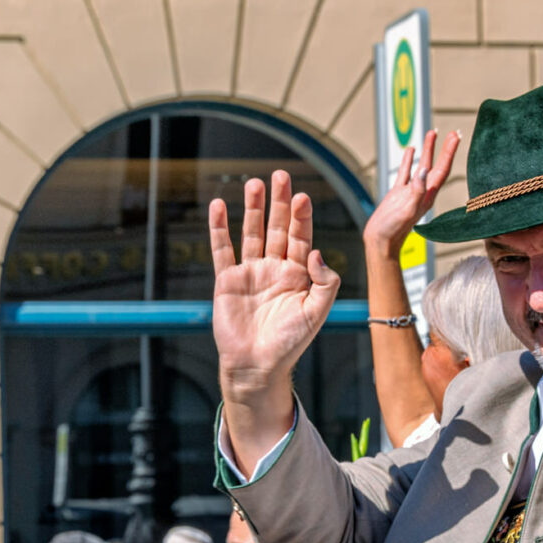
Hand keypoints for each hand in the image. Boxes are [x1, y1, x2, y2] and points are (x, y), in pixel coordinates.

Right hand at [211, 170, 341, 394]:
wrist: (257, 366)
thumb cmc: (290, 343)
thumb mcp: (316, 313)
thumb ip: (324, 282)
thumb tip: (317, 251)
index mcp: (299, 275)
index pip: (302, 238)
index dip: (302, 217)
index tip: (302, 197)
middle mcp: (275, 269)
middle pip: (278, 228)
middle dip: (279, 203)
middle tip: (281, 176)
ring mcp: (250, 273)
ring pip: (251, 233)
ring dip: (252, 209)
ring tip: (253, 183)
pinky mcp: (227, 281)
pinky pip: (222, 250)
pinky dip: (219, 229)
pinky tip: (218, 206)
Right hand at [365, 130, 459, 261]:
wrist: (380, 241)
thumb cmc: (393, 229)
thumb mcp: (407, 209)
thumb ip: (417, 191)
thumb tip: (424, 170)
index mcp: (428, 195)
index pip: (443, 169)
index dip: (449, 153)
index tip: (455, 137)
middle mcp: (423, 192)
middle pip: (437, 165)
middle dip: (445, 149)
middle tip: (452, 133)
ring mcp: (410, 192)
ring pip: (422, 166)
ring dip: (428, 150)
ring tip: (431, 133)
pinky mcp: (398, 193)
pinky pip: (406, 172)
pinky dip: (409, 160)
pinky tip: (410, 149)